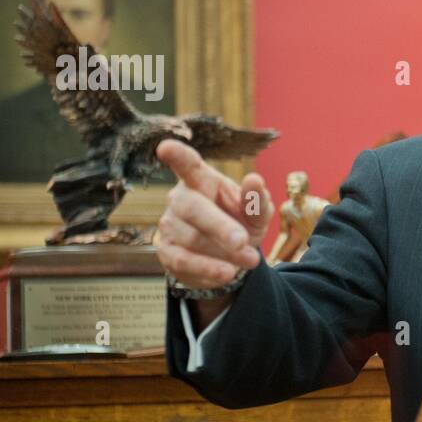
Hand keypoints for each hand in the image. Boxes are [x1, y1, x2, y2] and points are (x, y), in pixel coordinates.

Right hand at [155, 140, 272, 288]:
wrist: (230, 258)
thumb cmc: (241, 223)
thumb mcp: (256, 213)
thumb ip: (256, 200)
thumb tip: (255, 180)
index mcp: (202, 180)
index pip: (188, 164)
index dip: (177, 156)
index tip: (165, 147)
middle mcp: (180, 199)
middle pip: (191, 207)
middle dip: (218, 226)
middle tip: (242, 242)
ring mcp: (169, 225)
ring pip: (191, 238)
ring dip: (223, 253)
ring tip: (250, 260)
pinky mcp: (166, 251)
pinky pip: (183, 261)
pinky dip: (207, 269)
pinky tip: (227, 273)